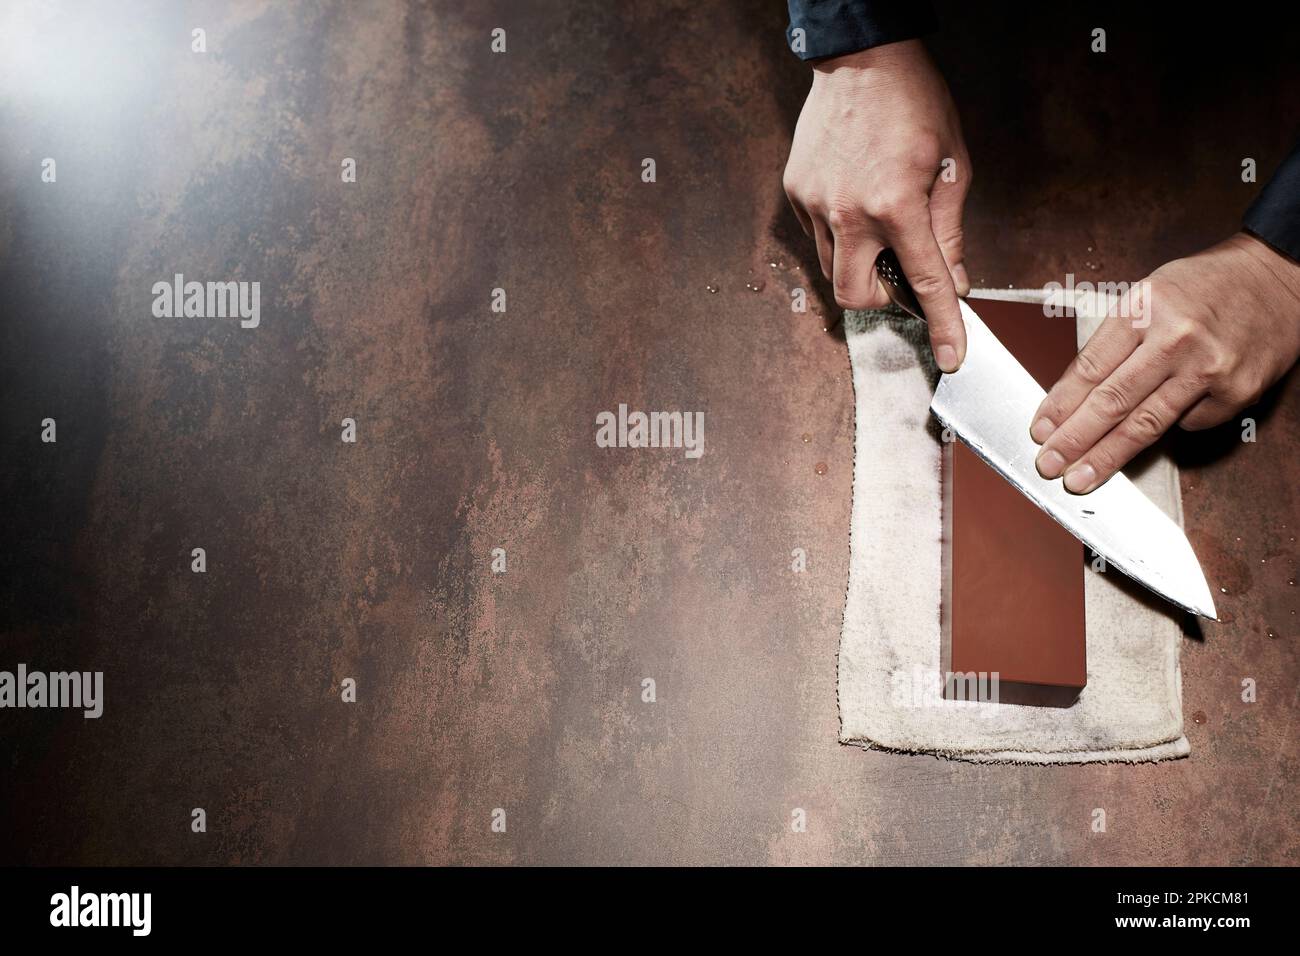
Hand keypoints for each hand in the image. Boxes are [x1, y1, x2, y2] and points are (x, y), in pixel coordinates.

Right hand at [782, 40, 971, 370]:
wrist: (862, 56)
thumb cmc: (914, 101)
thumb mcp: (953, 165)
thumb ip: (950, 231)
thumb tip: (954, 278)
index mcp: (895, 205)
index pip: (923, 283)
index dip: (942, 325)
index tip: (951, 356)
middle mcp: (848, 212)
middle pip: (854, 294)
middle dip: (880, 298)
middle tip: (899, 274)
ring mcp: (815, 203)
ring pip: (830, 268)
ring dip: (859, 264)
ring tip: (878, 226)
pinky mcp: (796, 190)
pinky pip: (816, 234)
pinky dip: (839, 233)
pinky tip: (855, 199)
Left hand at [1031, 232, 1299, 492]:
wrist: (1277, 278)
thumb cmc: (1206, 286)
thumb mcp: (1149, 295)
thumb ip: (1115, 341)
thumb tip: (1074, 396)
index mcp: (1145, 308)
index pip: (1090, 368)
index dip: (1060, 405)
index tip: (1040, 430)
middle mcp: (1176, 339)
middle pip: (1112, 402)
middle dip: (1074, 439)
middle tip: (1049, 464)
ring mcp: (1208, 368)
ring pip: (1145, 424)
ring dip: (1106, 456)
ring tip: (1080, 476)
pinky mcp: (1236, 392)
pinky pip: (1187, 424)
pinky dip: (1168, 428)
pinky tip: (1160, 424)